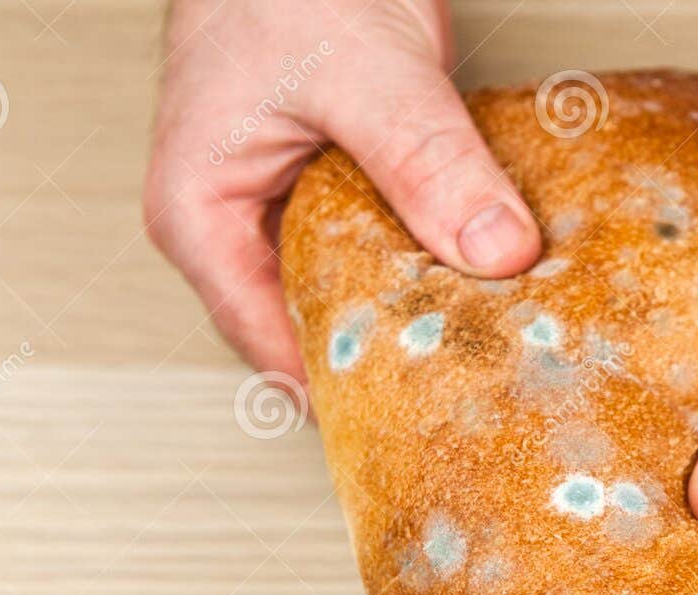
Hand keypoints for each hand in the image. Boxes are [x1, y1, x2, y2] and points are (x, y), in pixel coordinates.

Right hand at [145, 0, 541, 381]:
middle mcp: (237, 229)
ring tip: (491, 350)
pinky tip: (487, 287)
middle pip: (317, 331)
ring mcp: (288, 214)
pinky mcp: (338, 194)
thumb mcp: (366, 73)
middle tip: (477, 392)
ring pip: (357, 295)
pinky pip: (385, 252)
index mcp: (200, 218)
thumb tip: (497, 253)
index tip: (428, 420)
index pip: (272, 347)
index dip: (350, 387)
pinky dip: (432, 266)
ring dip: (419, 313)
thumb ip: (428, 161)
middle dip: (393, 359)